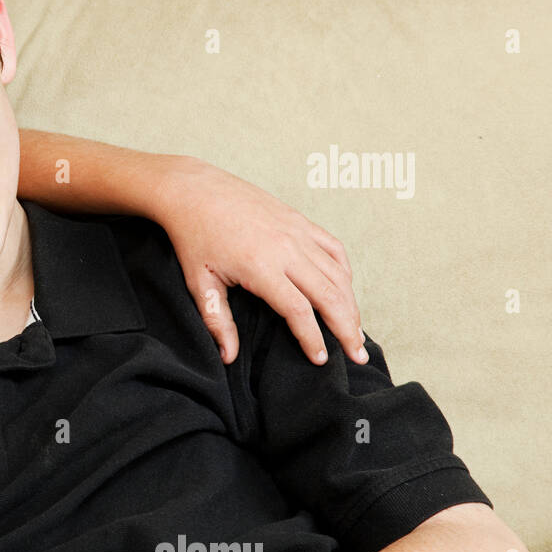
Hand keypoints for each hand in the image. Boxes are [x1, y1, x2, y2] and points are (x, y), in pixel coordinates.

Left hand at [158, 159, 366, 366]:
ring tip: (356, 330)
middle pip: (330, 295)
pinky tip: (346, 291)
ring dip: (351, 304)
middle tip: (357, 356)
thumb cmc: (194, 238)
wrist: (196, 191)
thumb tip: (228, 357)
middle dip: (347, 328)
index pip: (299, 311)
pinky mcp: (300, 220)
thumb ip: (217, 321)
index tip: (320, 360)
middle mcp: (287, 249)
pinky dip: (345, 272)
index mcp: (261, 267)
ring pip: (338, 273)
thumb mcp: (199, 283)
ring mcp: (297, 232)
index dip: (313, 338)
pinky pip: (334, 248)